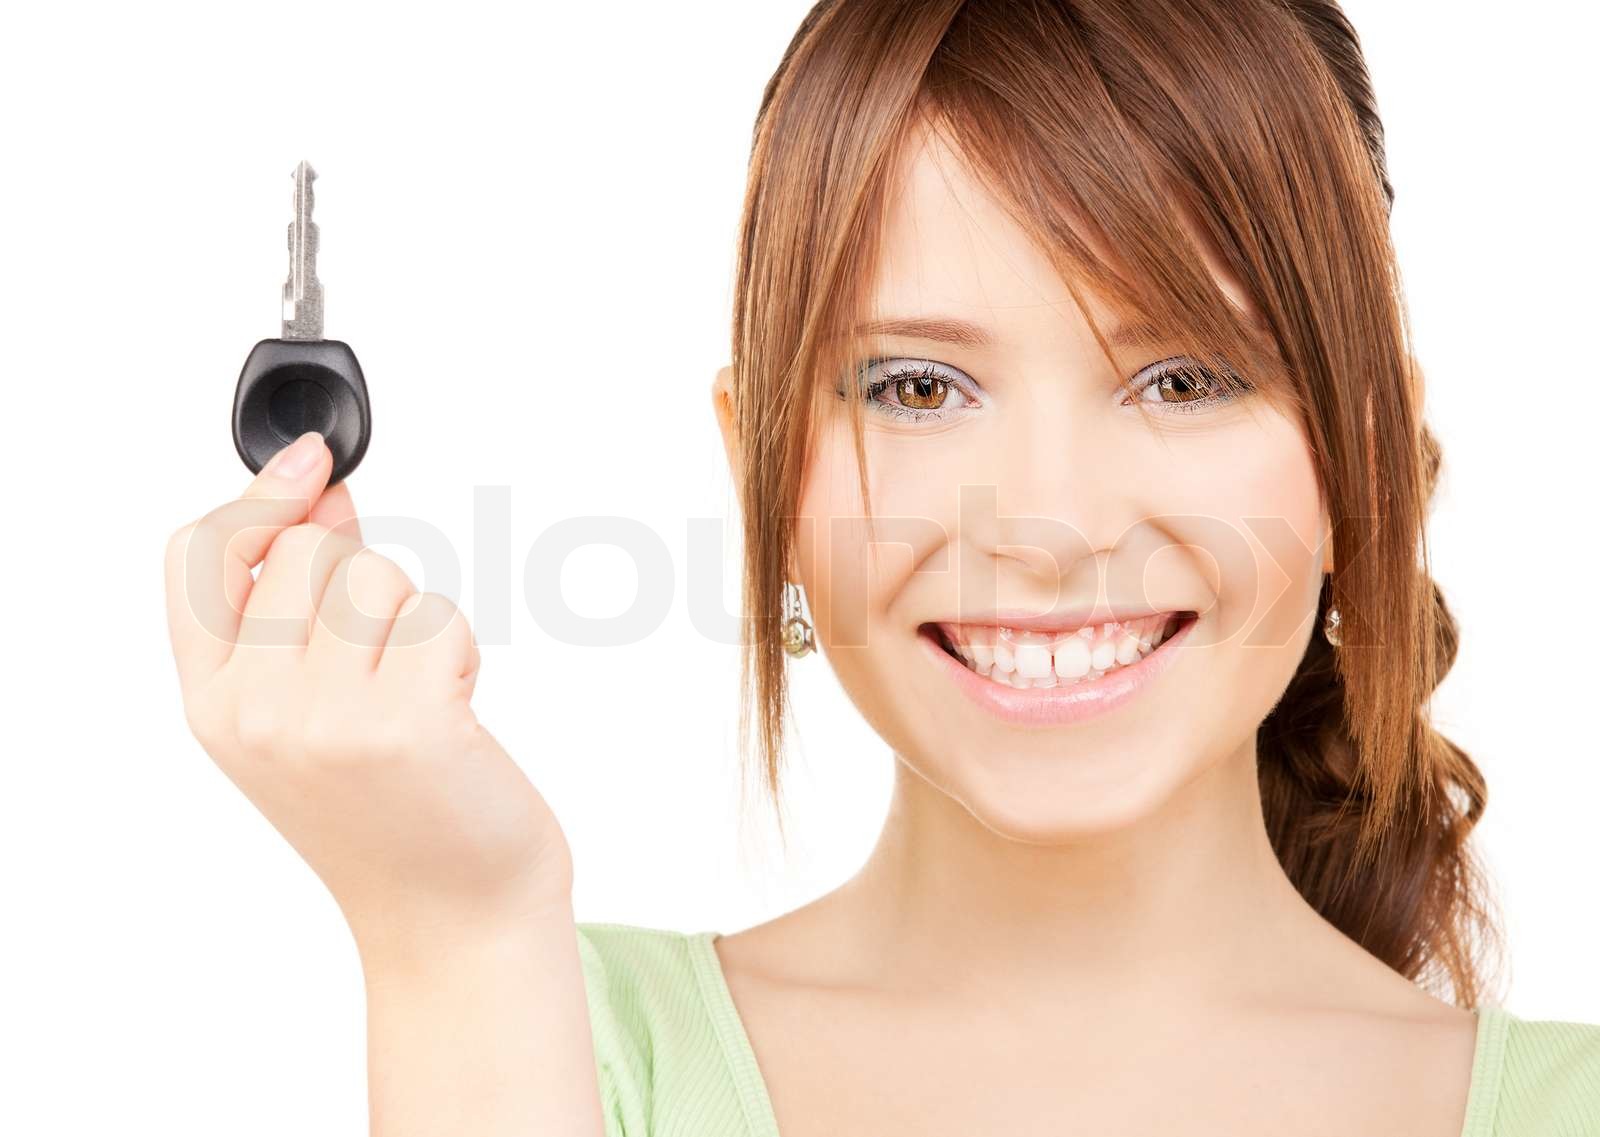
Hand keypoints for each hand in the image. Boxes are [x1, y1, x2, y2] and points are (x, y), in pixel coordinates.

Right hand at [164, 432, 572, 956]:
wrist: (451, 914)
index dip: (258, 497)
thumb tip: (322, 492)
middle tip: (384, 666)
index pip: (198, 554)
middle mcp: (256, 709)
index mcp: (213, 703)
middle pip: (311, 545)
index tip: (311, 463)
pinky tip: (452, 720)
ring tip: (416, 698)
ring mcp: (326, 716)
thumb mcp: (302, 715)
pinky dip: (460, 656)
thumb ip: (293, 608)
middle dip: (365, 584)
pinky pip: (441, 618)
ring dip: (413, 624)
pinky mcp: (406, 720)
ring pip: (378, 574)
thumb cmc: (388, 810)